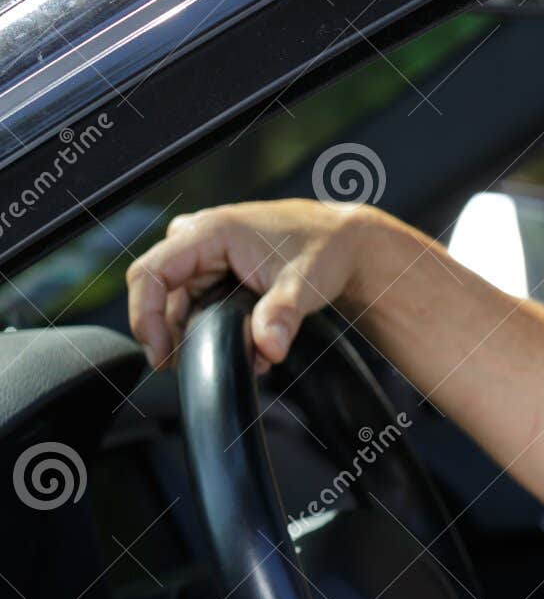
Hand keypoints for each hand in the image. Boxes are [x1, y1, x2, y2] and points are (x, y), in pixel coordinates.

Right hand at [126, 199, 377, 372]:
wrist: (344, 241)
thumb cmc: (324, 250)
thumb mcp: (304, 284)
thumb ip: (282, 316)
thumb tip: (267, 349)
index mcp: (210, 231)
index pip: (151, 273)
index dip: (144, 317)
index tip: (161, 355)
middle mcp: (199, 236)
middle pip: (158, 291)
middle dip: (170, 333)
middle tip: (187, 367)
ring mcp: (204, 251)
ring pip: (176, 299)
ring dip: (194, 332)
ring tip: (233, 355)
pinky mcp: (213, 266)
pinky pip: (195, 299)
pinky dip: (208, 325)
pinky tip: (237, 345)